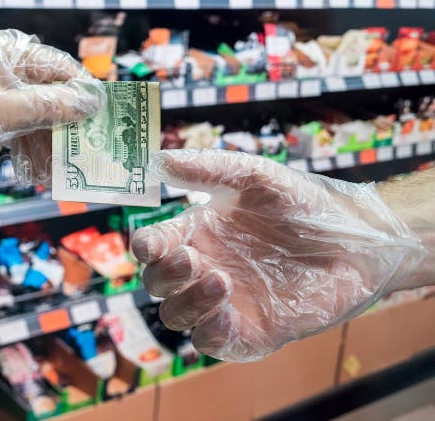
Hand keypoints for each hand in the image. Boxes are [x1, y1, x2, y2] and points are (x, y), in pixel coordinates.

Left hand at [0, 30, 104, 218]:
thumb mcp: (6, 112)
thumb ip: (51, 106)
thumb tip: (90, 101)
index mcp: (13, 53)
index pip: (62, 68)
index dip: (83, 94)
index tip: (101, 121)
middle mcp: (10, 69)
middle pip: (53, 95)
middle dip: (66, 127)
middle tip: (83, 155)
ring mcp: (1, 94)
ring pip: (39, 117)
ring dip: (49, 145)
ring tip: (57, 173)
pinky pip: (22, 130)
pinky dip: (30, 149)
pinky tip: (38, 173)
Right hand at [131, 149, 423, 361]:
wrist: (357, 240)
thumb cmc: (303, 204)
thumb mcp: (255, 176)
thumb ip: (208, 168)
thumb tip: (159, 160)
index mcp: (196, 233)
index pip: (151, 246)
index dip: (144, 246)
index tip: (152, 244)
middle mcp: (203, 269)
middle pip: (157, 284)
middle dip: (165, 275)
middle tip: (191, 259)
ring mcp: (224, 303)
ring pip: (177, 315)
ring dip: (187, 301)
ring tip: (221, 280)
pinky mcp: (250, 332)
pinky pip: (211, 342)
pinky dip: (208, 332)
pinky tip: (226, 313)